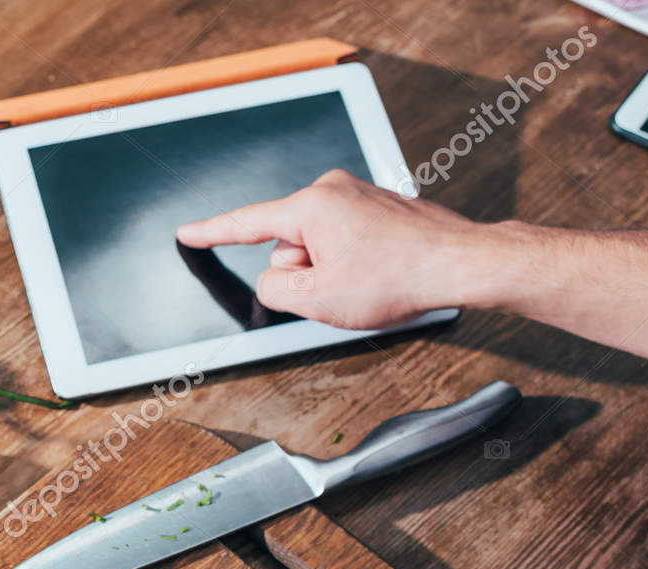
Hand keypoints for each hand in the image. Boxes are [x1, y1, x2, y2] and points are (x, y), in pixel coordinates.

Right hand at [176, 169, 487, 329]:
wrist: (460, 264)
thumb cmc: (399, 277)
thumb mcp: (318, 299)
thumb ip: (275, 290)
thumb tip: (275, 279)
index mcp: (310, 206)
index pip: (246, 223)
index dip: (211, 232)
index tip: (187, 231)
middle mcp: (332, 190)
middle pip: (289, 246)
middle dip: (305, 274)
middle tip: (343, 289)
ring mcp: (358, 195)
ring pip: (318, 247)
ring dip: (332, 271)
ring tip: (369, 282)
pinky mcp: (378, 207)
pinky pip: (345, 242)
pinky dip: (354, 263)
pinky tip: (380, 273)